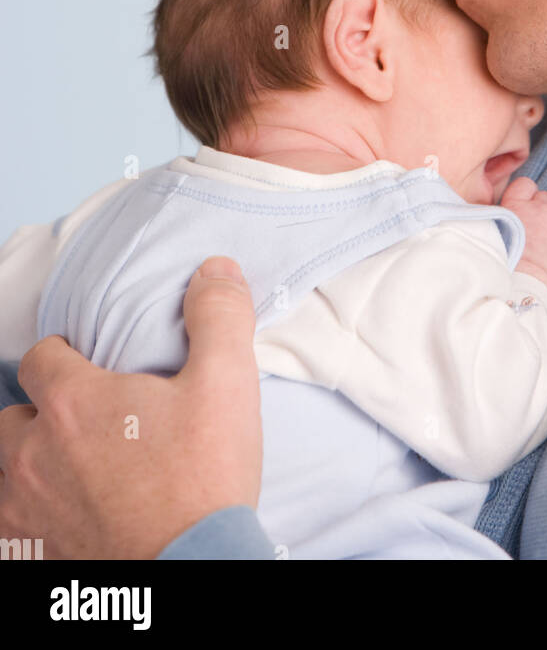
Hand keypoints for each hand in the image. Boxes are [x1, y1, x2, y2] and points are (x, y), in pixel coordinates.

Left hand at [0, 256, 262, 559]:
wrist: (191, 573)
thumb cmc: (202, 483)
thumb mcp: (226, 386)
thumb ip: (218, 318)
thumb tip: (215, 270)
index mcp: (73, 403)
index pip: (41, 356)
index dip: (67, 356)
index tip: (99, 368)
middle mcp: (34, 453)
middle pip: (11, 415)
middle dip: (40, 414)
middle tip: (87, 422)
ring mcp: (28, 509)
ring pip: (3, 473)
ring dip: (28, 464)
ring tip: (72, 468)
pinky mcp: (33, 553)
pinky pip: (11, 524)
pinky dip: (29, 515)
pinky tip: (66, 515)